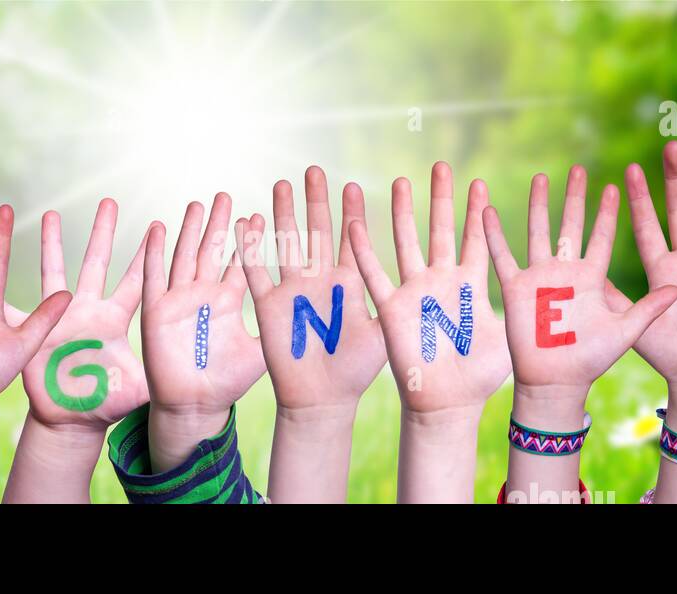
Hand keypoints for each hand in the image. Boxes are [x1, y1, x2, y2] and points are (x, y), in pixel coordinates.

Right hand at [17, 199, 147, 428]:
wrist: (70, 418)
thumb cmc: (105, 401)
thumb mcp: (135, 390)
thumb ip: (153, 380)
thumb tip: (178, 380)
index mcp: (115, 319)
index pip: (135, 281)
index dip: (146, 255)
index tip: (157, 225)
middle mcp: (88, 310)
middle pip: (96, 262)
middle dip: (102, 232)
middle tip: (109, 201)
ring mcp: (59, 316)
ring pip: (55, 271)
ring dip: (52, 242)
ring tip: (50, 213)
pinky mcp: (34, 330)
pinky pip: (17, 306)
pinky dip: (5, 289)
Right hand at [141, 193, 265, 471]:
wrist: (194, 406)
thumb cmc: (228, 384)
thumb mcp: (262, 351)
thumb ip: (280, 328)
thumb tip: (314, 314)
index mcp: (230, 300)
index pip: (242, 260)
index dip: (250, 237)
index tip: (262, 211)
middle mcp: (205, 294)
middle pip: (213, 249)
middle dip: (220, 222)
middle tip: (226, 195)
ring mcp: (180, 299)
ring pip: (185, 255)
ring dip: (190, 230)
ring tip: (197, 204)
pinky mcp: (158, 311)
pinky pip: (154, 277)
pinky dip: (154, 253)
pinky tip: (158, 229)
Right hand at [236, 166, 384, 501]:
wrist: (322, 400)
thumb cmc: (357, 372)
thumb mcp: (384, 334)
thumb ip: (396, 305)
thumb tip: (429, 282)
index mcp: (351, 283)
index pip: (352, 239)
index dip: (352, 212)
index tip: (355, 184)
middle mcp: (321, 280)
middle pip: (318, 231)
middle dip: (316, 201)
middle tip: (315, 170)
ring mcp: (294, 291)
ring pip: (287, 243)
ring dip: (284, 214)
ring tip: (282, 184)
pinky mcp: (269, 307)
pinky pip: (257, 273)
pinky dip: (250, 250)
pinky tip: (246, 223)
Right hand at [348, 162, 509, 502]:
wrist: (448, 404)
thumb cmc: (484, 377)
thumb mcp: (517, 335)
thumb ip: (542, 309)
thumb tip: (587, 294)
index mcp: (473, 284)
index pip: (479, 238)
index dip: (479, 210)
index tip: (480, 180)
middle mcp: (443, 281)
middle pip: (442, 230)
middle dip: (442, 198)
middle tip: (441, 165)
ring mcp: (416, 292)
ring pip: (407, 243)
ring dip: (404, 213)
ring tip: (402, 181)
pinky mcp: (393, 310)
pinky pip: (375, 277)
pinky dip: (363, 252)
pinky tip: (354, 225)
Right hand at [482, 166, 676, 420]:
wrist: (557, 382)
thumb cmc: (592, 360)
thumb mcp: (626, 330)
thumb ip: (648, 307)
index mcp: (591, 278)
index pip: (600, 237)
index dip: (606, 213)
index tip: (613, 186)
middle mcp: (565, 272)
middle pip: (569, 226)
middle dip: (573, 198)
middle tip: (578, 169)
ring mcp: (539, 278)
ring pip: (537, 232)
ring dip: (538, 205)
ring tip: (540, 177)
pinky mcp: (514, 289)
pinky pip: (502, 257)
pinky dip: (494, 234)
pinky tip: (487, 210)